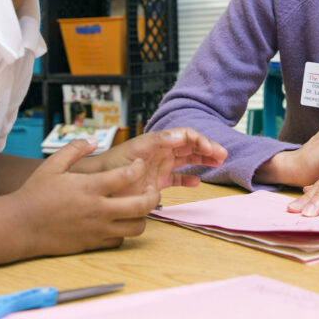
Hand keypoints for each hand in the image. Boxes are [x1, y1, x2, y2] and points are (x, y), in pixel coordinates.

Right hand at [12, 138, 161, 255]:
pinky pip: (120, 241)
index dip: (139, 167)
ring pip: (136, 227)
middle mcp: (98, 209)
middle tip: (152, 189)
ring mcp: (97, 229)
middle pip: (142, 205)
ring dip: (142, 216)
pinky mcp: (93, 244)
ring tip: (137, 207)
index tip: (138, 164)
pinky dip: (124, 231)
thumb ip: (74, 150)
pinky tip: (118, 222)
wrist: (20, 225)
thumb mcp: (52, 165)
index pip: (128, 175)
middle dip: (154, 195)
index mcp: (90, 186)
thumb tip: (92, 140)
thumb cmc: (35, 194)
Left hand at [94, 128, 227, 189]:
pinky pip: (177, 178)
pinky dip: (188, 179)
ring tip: (218, 163)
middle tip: (222, 155)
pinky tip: (197, 182)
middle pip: (190, 147)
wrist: (96, 184)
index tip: (212, 149)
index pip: (185, 136)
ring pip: (187, 160)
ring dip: (203, 160)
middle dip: (207, 148)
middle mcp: (161, 152)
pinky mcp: (157, 183)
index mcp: (158, 142)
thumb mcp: (136, 150)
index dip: (200, 140)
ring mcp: (160, 167)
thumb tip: (184, 135)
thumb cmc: (113, 165)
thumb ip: (158, 142)